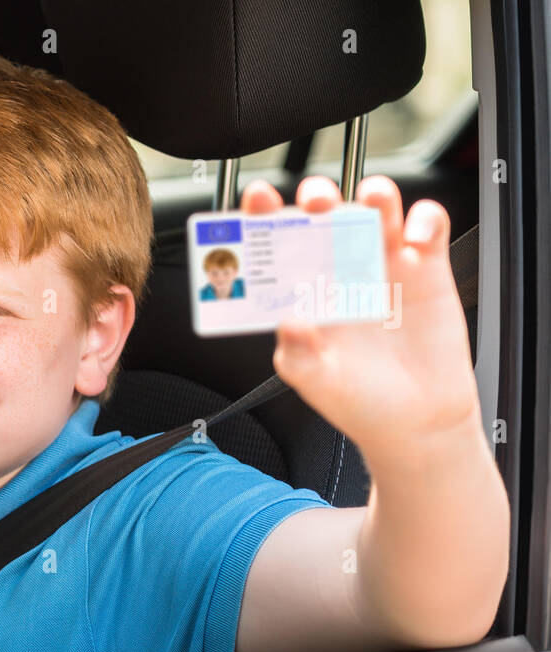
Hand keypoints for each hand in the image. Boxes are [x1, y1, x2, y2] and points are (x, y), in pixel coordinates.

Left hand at [240, 174, 482, 467]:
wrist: (417, 422)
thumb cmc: (359, 402)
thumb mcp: (317, 382)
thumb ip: (297, 354)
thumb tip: (286, 322)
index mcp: (304, 292)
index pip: (278, 244)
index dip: (265, 217)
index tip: (258, 200)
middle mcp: (340, 272)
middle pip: (326, 215)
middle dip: (318, 198)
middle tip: (316, 205)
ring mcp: (383, 266)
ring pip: (376, 208)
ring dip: (372, 195)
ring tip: (368, 205)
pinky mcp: (426, 268)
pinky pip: (427, 225)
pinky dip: (424, 218)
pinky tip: (415, 237)